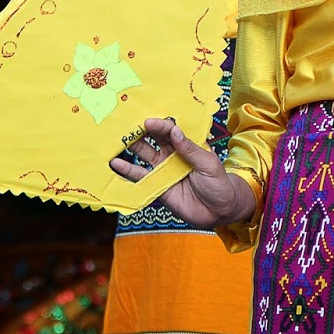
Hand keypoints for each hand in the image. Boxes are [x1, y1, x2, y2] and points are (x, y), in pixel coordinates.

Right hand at [110, 117, 254, 228]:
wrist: (218, 212)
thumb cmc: (219, 184)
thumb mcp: (208, 164)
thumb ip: (190, 149)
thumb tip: (174, 131)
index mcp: (186, 145)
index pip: (170, 131)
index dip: (160, 125)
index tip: (148, 122)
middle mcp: (172, 154)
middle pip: (153, 138)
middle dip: (140, 130)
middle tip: (125, 124)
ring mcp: (163, 169)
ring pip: (143, 154)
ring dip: (130, 147)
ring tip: (115, 140)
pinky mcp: (157, 185)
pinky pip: (140, 176)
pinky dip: (127, 170)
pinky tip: (115, 164)